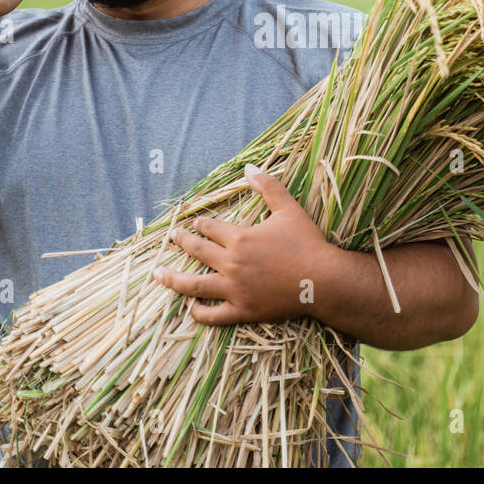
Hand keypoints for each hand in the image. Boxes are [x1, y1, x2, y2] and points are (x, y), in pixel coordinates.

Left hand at [152, 164, 338, 324]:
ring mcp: (235, 289)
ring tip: (159, 275)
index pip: (209, 228)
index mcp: (241, 238)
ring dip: (174, 280)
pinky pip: (214, 315)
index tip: (195, 223)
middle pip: (197, 251)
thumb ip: (268, 187)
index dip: (200, 224)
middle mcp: (232, 264)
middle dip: (183, 242)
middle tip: (174, 237)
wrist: (324, 281)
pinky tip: (191, 308)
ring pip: (195, 285)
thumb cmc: (307, 243)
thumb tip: (249, 167)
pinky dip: (200, 313)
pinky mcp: (243, 310)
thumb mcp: (289, 209)